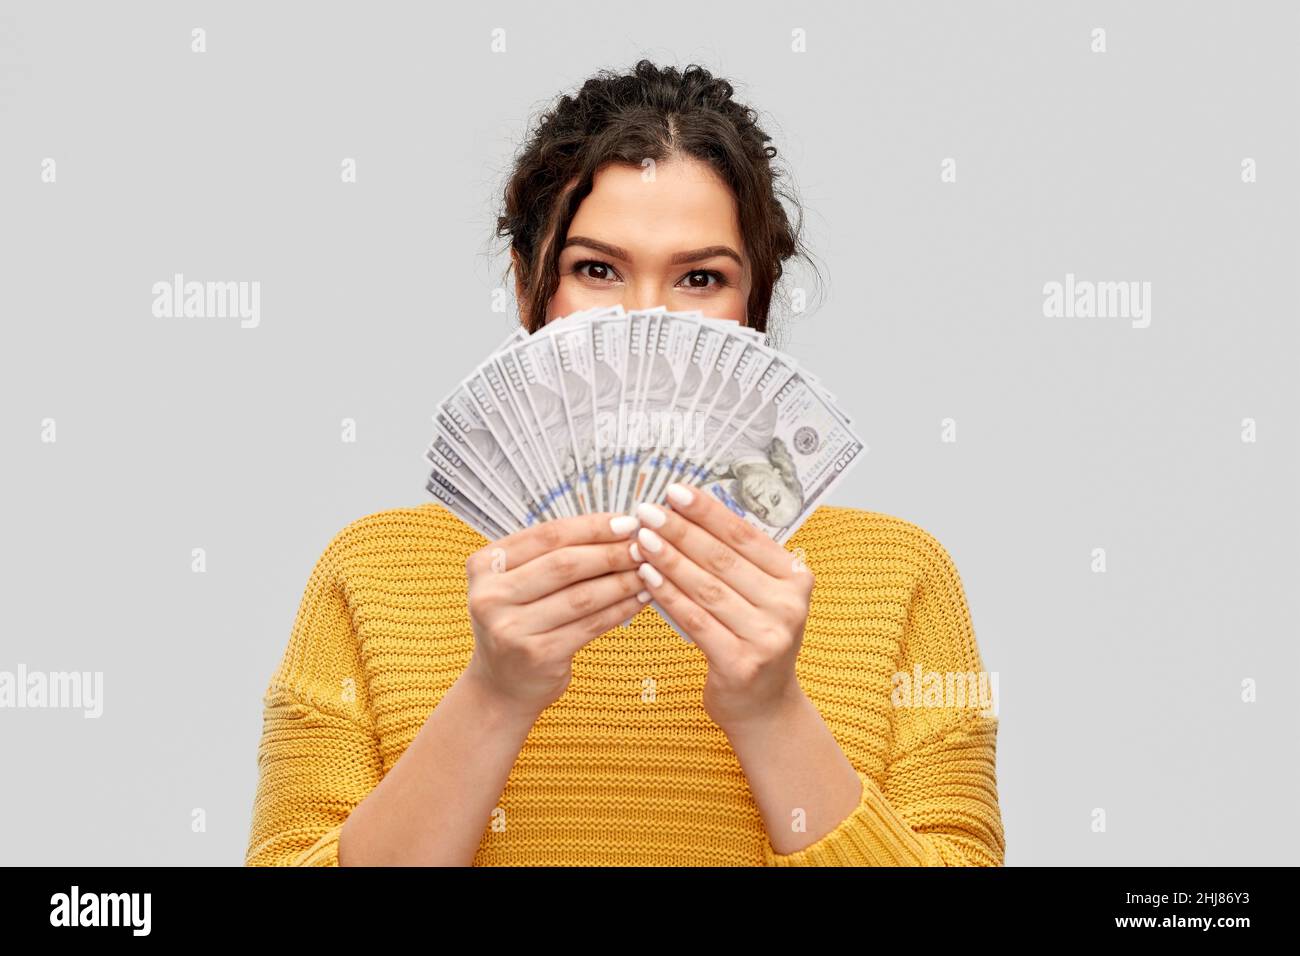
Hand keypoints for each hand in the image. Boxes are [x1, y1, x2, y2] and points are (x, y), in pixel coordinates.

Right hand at [465, 512, 649, 717]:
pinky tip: (640, 599)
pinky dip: (620, 609)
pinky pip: (590, 624)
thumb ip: (552, 556)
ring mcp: (511, 628)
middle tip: (644, 546)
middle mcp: (491, 596)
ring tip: (648, 571)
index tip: (627, 522)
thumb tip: (618, 528)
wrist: (501, 685)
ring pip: (581, 596)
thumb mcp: (518, 584)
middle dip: (611, 552)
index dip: (591, 527)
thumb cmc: (519, 623)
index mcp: (484, 564)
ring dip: (622, 581)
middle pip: (564, 564)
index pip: (547, 536)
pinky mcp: (537, 655)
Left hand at [631, 483, 813, 731]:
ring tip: (641, 538)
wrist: (765, 706)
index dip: (708, 511)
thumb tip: (688, 512)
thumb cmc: (754, 639)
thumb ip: (737, 561)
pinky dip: (669, 596)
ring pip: (707, 588)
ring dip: (669, 559)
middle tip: (648, 510)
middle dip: (681, 531)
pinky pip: (696, 620)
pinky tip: (647, 577)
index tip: (675, 490)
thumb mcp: (760, 596)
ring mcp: (768, 637)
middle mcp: (789, 605)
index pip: (745, 535)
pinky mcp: (742, 663)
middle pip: (723, 559)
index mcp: (796, 578)